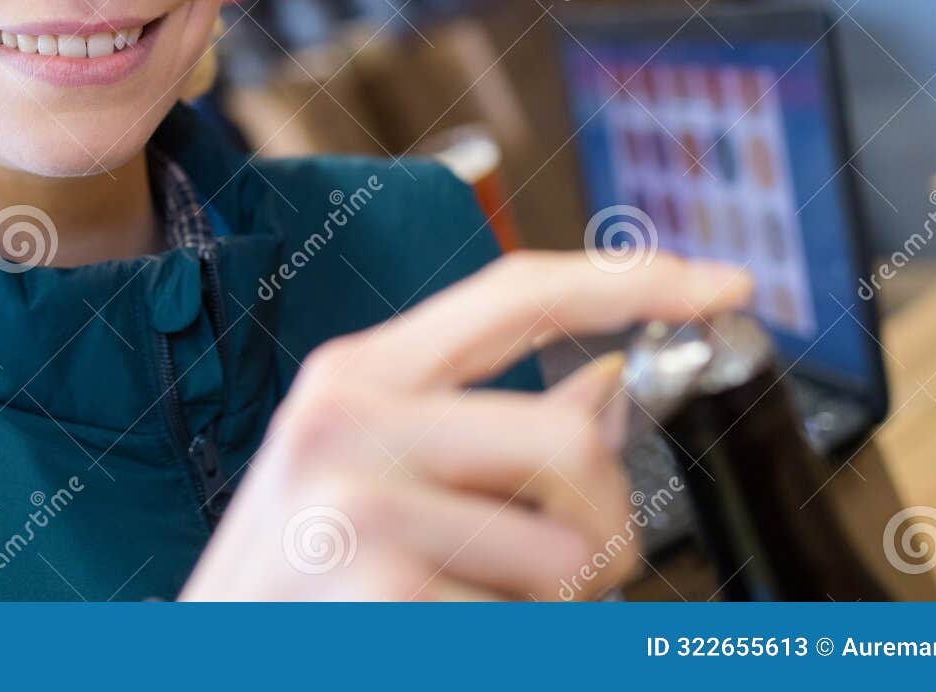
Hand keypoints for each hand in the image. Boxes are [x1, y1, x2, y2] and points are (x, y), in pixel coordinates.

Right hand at [178, 251, 752, 600]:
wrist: (213, 657)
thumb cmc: (298, 575)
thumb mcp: (370, 470)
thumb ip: (484, 421)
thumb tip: (610, 382)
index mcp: (355, 374)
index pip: (515, 293)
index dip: (632, 281)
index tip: (722, 283)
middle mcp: (348, 421)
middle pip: (572, 438)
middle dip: (603, 522)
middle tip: (564, 571)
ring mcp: (359, 507)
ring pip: (570, 553)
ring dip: (557, 606)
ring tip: (475, 609)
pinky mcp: (378, 589)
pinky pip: (525, 627)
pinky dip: (512, 647)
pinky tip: (437, 635)